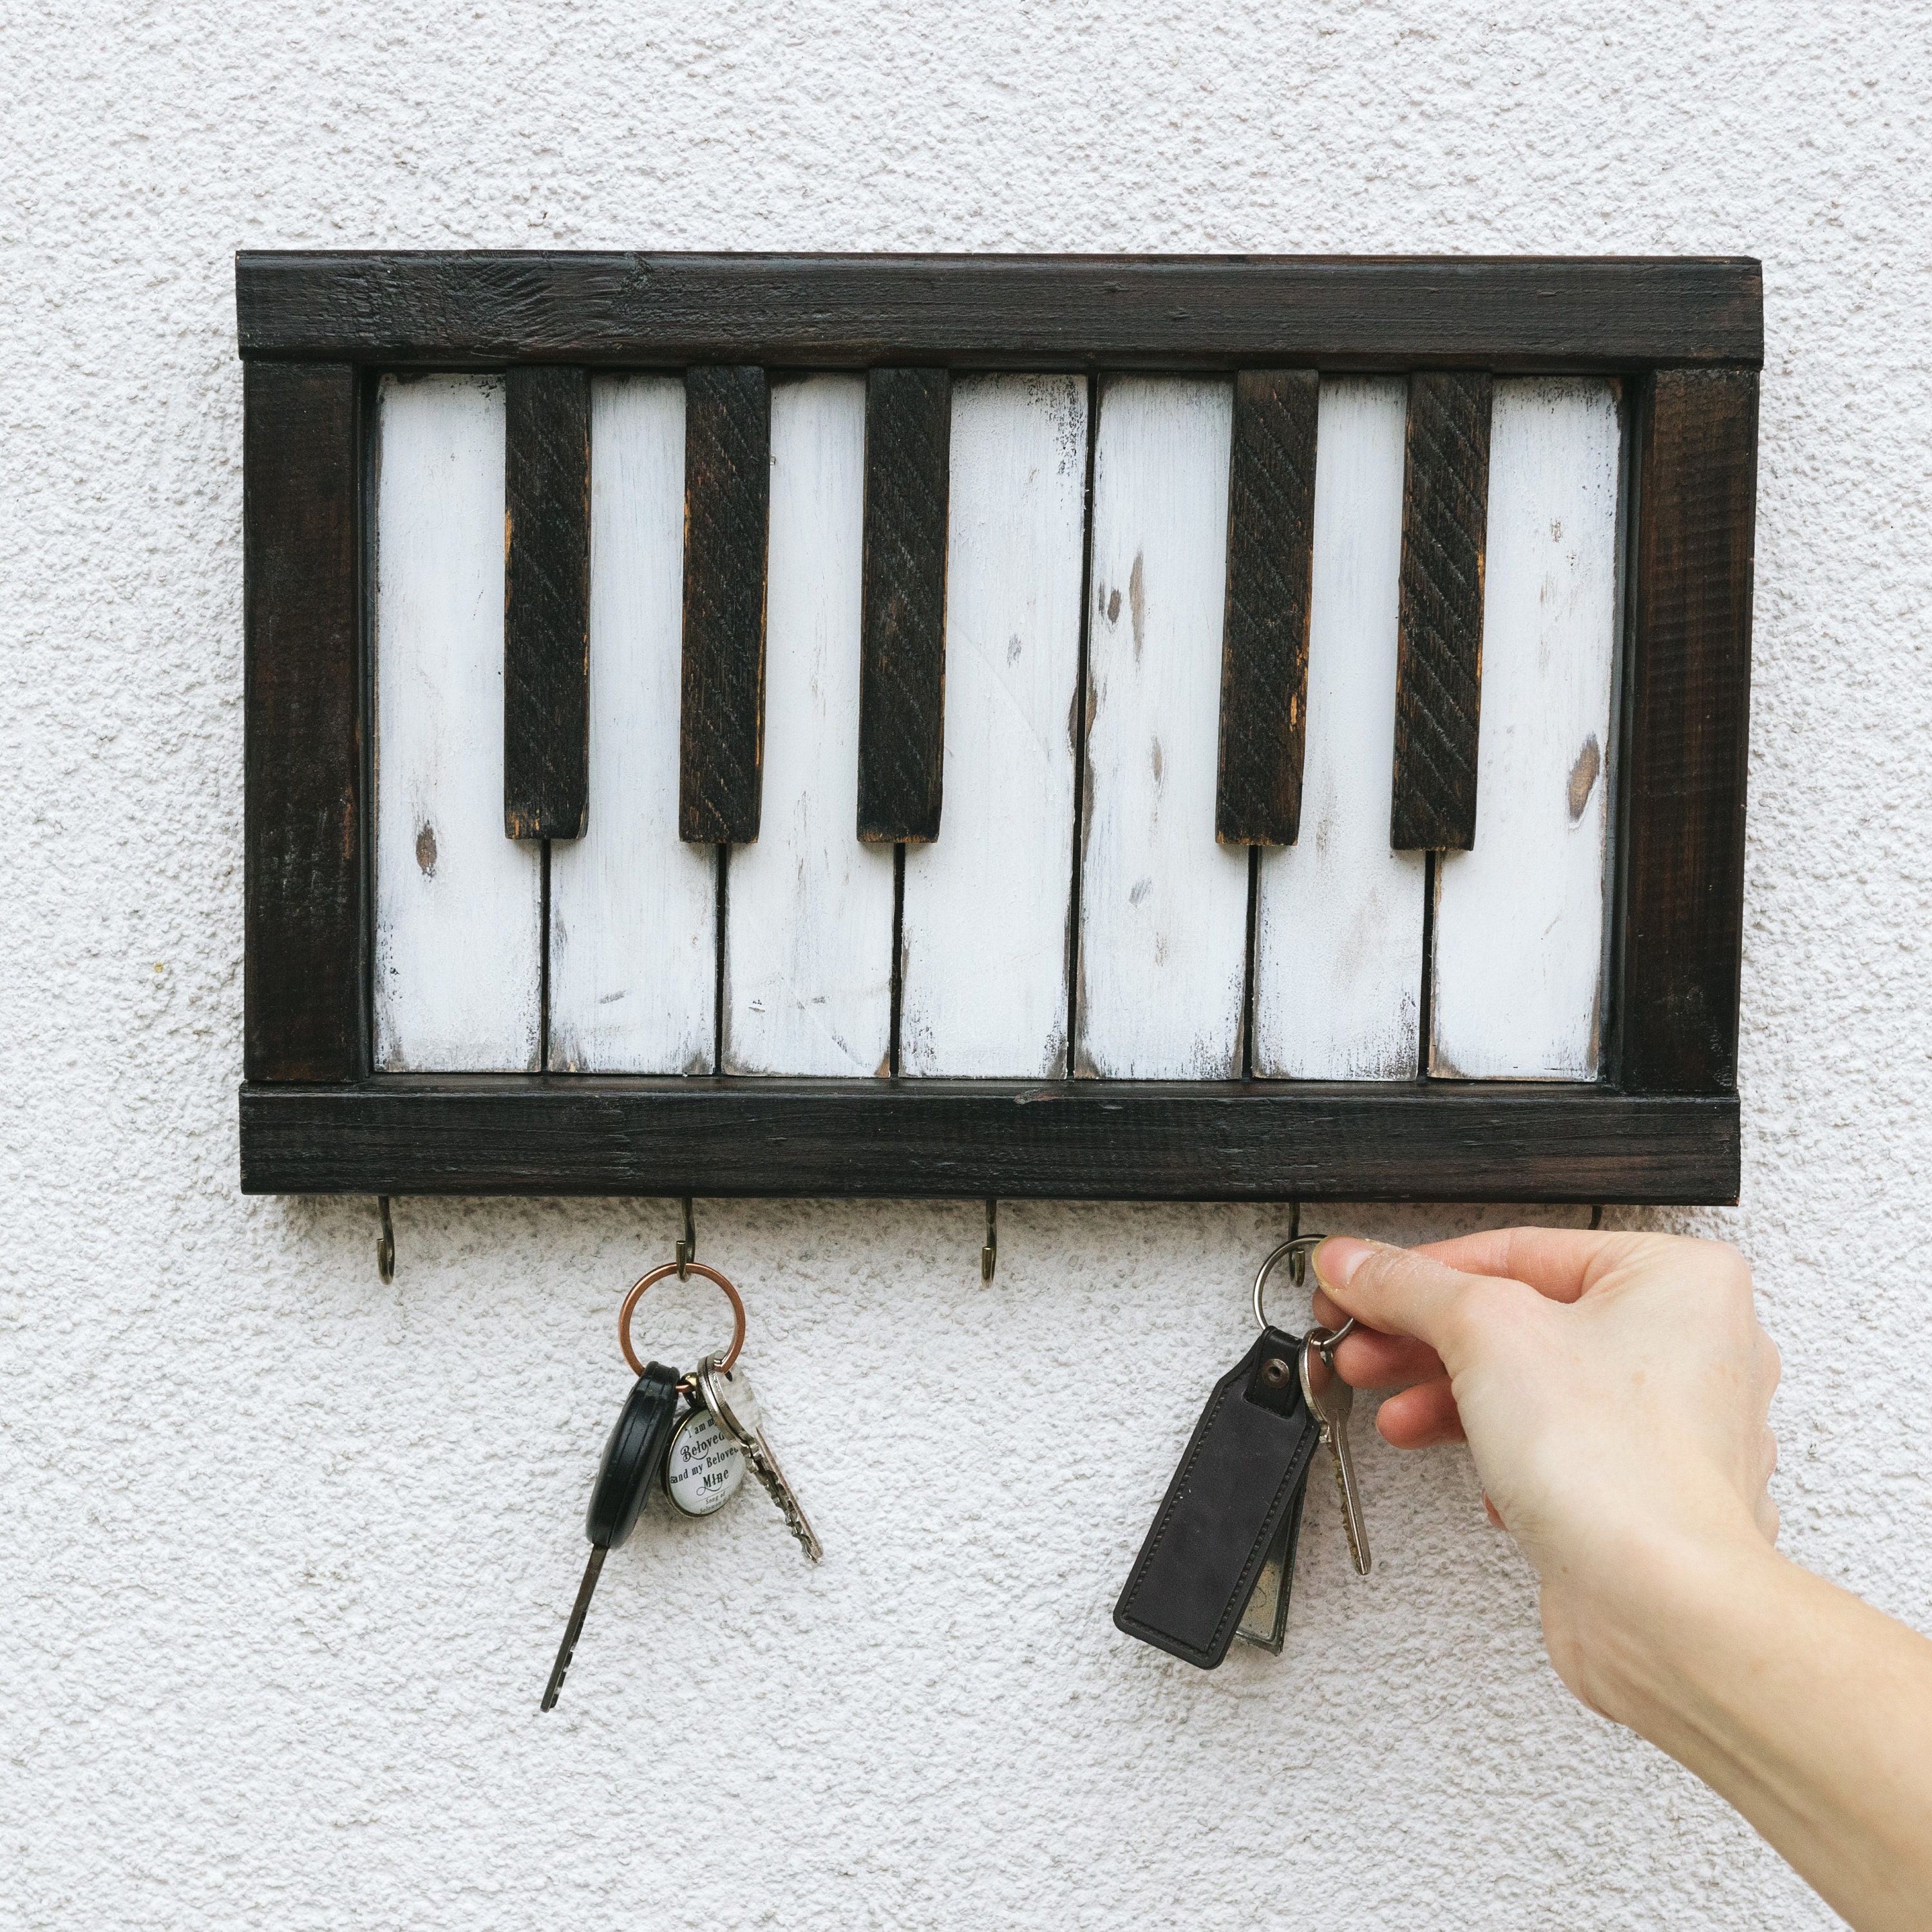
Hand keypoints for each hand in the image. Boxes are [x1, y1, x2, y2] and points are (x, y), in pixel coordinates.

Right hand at [1310, 1228, 1781, 1716]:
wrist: (1660, 1608)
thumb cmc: (1620, 1468)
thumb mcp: (1483, 1330)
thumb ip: (1409, 1286)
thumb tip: (1358, 1264)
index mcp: (1677, 1279)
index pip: (1518, 1250)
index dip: (1421, 1270)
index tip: (1362, 1284)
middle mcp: (1693, 1346)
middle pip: (1523, 1319)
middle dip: (1427, 1338)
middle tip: (1364, 1344)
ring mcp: (1676, 1427)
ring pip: (1537, 1386)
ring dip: (1451, 1396)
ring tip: (1395, 1410)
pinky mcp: (1649, 1494)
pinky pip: (1559, 1449)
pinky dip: (1503, 1451)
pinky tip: (1467, 1470)